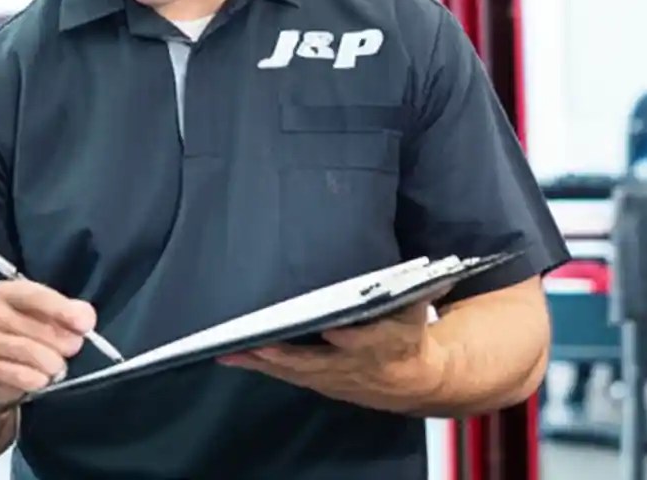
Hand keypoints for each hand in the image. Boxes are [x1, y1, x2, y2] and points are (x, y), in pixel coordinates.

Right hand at [0, 279, 96, 410]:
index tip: (85, 325)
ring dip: (54, 365)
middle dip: (65, 344)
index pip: (37, 296)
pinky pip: (22, 375)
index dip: (63, 310)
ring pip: (33, 353)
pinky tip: (41, 379)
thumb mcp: (40, 316)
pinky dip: (39, 380)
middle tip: (71, 350)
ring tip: (56, 367)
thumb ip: (67, 311)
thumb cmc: (18, 336)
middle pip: (41, 329)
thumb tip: (85, 318)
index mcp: (3, 292)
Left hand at [217, 297, 450, 413]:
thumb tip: (415, 264)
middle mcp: (352, 365)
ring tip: (229, 352)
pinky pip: (287, 376)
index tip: (332, 329)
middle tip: (256, 343)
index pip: (364, 340)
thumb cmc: (410, 336)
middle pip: (315, 361)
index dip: (348, 337)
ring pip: (293, 371)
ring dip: (261, 362)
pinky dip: (261, 367)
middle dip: (285, 355)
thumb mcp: (415, 311)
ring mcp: (333, 378)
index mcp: (381, 344)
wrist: (417, 382)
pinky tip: (233, 358)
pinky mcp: (320, 383)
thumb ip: (407, 290)